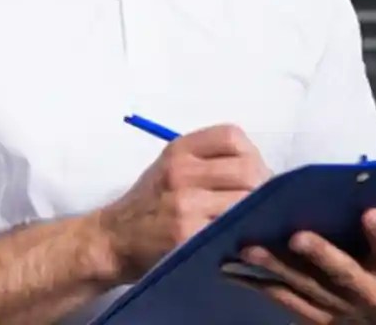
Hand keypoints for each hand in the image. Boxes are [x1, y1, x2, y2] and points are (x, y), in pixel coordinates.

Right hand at [96, 124, 271, 283]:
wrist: (112, 239)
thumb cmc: (149, 203)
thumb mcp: (171, 166)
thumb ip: (210, 161)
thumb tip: (263, 173)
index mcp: (179, 149)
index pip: (232, 136)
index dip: (252, 155)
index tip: (254, 174)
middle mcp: (181, 171)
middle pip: (248, 170)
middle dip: (263, 188)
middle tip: (262, 204)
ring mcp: (184, 204)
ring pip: (245, 200)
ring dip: (257, 213)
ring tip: (252, 222)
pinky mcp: (187, 235)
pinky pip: (231, 228)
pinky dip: (242, 233)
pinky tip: (238, 238)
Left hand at [237, 209, 375, 323]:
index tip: (370, 211)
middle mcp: (367, 292)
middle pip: (342, 273)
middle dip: (320, 254)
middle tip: (297, 235)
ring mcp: (339, 308)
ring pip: (305, 287)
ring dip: (276, 267)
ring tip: (250, 248)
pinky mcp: (316, 319)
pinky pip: (285, 302)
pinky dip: (260, 285)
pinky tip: (236, 271)